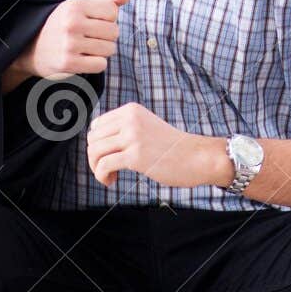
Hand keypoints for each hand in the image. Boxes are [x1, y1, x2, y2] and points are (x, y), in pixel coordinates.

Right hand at [11, 0, 128, 82]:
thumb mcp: (77, 7)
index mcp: (74, 5)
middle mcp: (72, 23)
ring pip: (110, 49)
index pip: (112, 12)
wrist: (30, 47)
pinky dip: (96, 64)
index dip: (108, 19)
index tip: (94, 22)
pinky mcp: (69, 63)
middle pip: (114, 32)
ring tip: (86, 48)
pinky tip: (83, 59)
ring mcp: (70, 44)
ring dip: (102, 51)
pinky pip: (101, 64)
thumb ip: (103, 0)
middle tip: (91, 38)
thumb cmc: (60, 24)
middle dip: (107, 36)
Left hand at [86, 102, 230, 188]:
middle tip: (107, 170)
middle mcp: (130, 119)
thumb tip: (97, 141)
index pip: (97, 125)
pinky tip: (111, 181)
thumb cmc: (172, 147)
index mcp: (131, 110)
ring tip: (108, 176)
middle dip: (94, 157)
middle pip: (93, 138)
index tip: (107, 156)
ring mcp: (133, 136)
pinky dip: (101, 175)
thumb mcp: (146, 126)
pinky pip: (104, 164)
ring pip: (95, 151)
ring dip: (96, 168)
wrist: (197, 157)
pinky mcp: (136, 156)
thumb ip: (125, 128)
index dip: (97, 144)